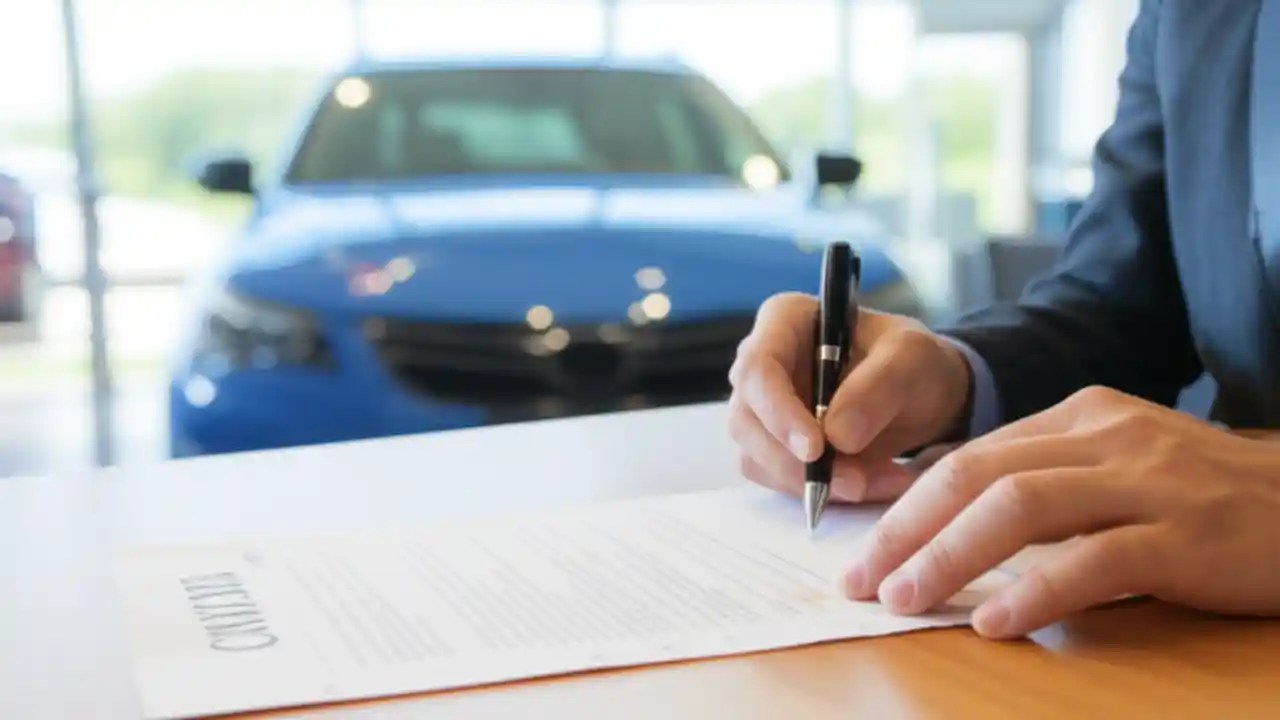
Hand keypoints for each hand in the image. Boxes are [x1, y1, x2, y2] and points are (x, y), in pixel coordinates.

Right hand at [727, 293, 972, 502]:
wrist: (922, 397)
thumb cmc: (912, 362)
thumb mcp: (912, 359)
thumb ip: (878, 387)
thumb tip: (837, 436)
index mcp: (784, 321)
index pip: (757, 367)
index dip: (777, 411)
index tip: (816, 450)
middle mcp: (761, 364)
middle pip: (747, 420)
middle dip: (796, 462)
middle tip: (854, 483)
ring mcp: (762, 409)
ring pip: (758, 458)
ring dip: (812, 484)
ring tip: (875, 482)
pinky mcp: (773, 446)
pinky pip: (778, 480)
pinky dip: (820, 493)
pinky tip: (867, 485)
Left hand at [844, 386, 1279, 638]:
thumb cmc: (1204, 497)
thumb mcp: (1117, 468)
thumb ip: (1042, 480)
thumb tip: (945, 518)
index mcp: (1079, 417)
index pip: (971, 456)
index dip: (907, 505)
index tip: (864, 550)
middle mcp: (1104, 436)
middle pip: (977, 474)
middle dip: (906, 528)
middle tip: (860, 579)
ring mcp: (1147, 482)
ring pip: (1021, 507)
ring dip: (949, 555)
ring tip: (904, 598)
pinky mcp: (1186, 536)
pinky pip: (1093, 560)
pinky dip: (1035, 592)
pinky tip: (994, 621)